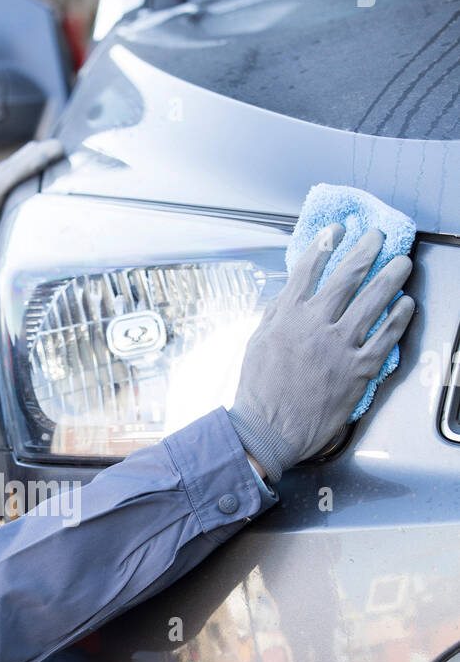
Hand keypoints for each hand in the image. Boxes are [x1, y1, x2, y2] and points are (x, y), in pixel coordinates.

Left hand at [0, 138, 65, 305]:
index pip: (2, 184)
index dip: (24, 167)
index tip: (47, 155)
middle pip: (5, 173)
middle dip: (31, 156)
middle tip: (59, 147)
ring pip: (6, 176)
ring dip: (28, 160)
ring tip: (53, 150)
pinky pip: (10, 188)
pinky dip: (25, 174)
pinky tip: (41, 171)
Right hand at [226, 224, 414, 482]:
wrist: (268, 432)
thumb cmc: (259, 392)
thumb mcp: (255, 344)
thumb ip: (275, 315)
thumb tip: (288, 293)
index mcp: (287, 316)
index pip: (308, 268)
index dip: (325, 243)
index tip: (338, 229)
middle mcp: (315, 325)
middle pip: (347, 277)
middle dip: (367, 250)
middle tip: (379, 237)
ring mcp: (339, 347)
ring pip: (373, 301)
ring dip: (391, 276)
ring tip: (403, 262)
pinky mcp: (358, 370)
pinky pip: (386, 337)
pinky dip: (399, 317)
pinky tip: (407, 304)